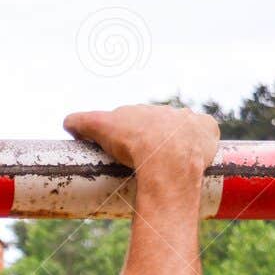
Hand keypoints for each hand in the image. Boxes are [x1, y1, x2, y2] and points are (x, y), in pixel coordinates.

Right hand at [62, 104, 218, 183]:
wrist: (168, 157)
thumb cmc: (133, 143)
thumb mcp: (99, 129)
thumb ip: (81, 122)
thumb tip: (67, 121)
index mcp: (141, 111)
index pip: (130, 121)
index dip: (122, 135)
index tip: (119, 150)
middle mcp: (166, 111)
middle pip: (155, 124)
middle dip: (148, 138)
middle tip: (140, 160)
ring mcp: (189, 121)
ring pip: (180, 128)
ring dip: (174, 140)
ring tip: (166, 163)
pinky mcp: (208, 131)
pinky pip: (205, 132)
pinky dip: (200, 141)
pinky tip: (193, 154)